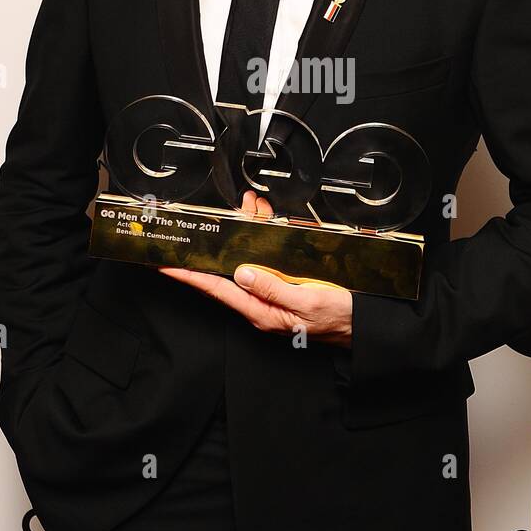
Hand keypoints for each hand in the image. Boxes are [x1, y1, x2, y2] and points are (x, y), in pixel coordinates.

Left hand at [156, 189, 352, 347]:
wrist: (365, 323)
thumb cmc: (340, 319)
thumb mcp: (308, 303)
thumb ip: (274, 289)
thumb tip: (243, 274)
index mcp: (262, 312)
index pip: (216, 290)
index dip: (189, 276)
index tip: (165, 265)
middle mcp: (262, 304)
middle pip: (229, 269)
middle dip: (222, 240)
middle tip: (217, 216)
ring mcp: (273, 294)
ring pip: (249, 258)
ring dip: (248, 231)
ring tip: (250, 207)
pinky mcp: (285, 285)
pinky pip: (267, 259)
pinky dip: (265, 236)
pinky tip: (266, 220)